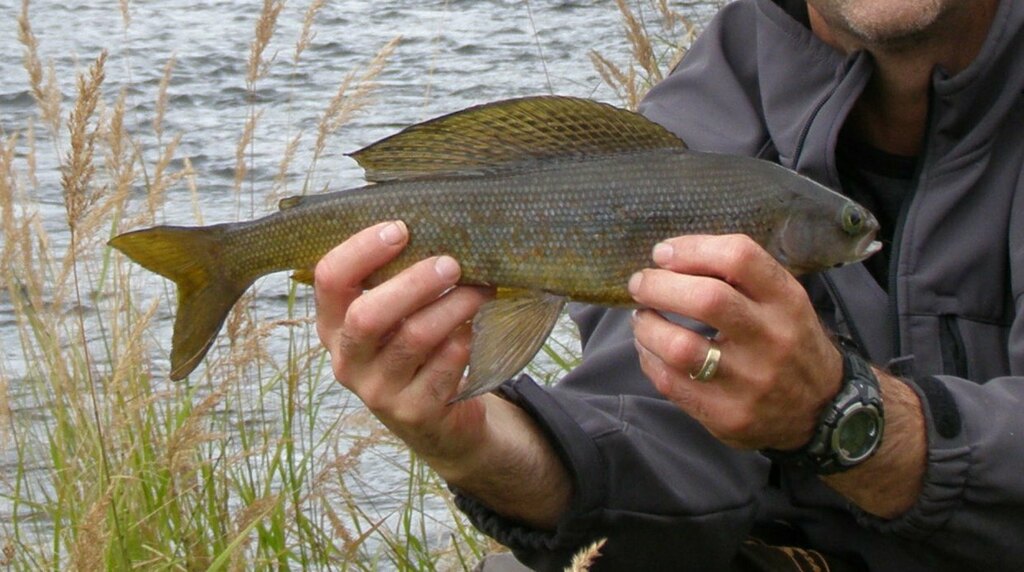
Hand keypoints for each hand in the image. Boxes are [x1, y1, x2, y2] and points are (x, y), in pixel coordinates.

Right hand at [315, 221, 572, 525]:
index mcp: (333, 324)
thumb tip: (433, 218)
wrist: (438, 419)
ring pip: (414, 338)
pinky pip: (445, 365)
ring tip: (480, 290)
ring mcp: (378, 390)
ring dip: (453, 306)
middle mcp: (347, 359)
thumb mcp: (394, 314)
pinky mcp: (415, 412)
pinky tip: (474, 328)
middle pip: (367, 315)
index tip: (400, 228)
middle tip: (451, 263)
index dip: (362, 250)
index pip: (329, 280)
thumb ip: (395, 276)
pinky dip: (464, 339)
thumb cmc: (414, 345)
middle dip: (413, 282)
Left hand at [628, 234, 842, 449]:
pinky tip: (649, 348)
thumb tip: (671, 256)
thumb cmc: (788, 342)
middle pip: (706, 300)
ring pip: (680, 347)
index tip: (663, 253)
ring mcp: (750, 382)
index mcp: (787, 301)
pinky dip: (649, 359)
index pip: (739, 258)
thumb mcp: (784, 301)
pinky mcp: (727, 415)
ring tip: (643, 318)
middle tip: (640, 283)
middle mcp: (772, 339)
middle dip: (659, 286)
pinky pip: (671, 382)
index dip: (692, 249)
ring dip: (648, 326)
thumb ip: (740, 277)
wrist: (821, 410)